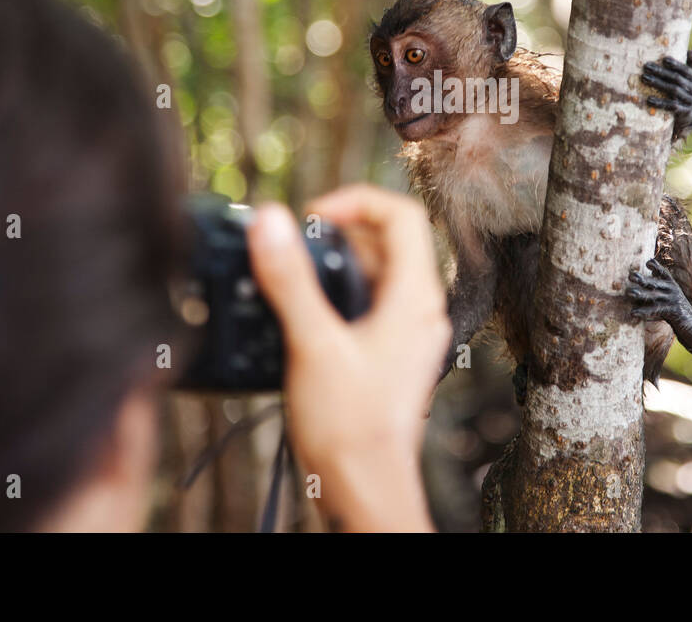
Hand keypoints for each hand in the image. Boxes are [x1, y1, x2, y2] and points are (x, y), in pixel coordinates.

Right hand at [247, 185, 448, 531]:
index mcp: (416, 297)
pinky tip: (303, 314)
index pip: (402, 214)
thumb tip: (271, 220)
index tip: (312, 214)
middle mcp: (420, 311)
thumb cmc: (349, 427)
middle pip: (389, 241)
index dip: (356, 201)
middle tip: (295, 244)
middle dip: (339, 232)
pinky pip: (370, 305)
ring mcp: (408, 335)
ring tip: (292, 275)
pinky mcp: (391, 356)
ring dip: (336, 264)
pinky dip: (338, 296)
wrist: (364, 489)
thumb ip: (290, 280)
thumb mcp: (312, 343)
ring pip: (377, 274)